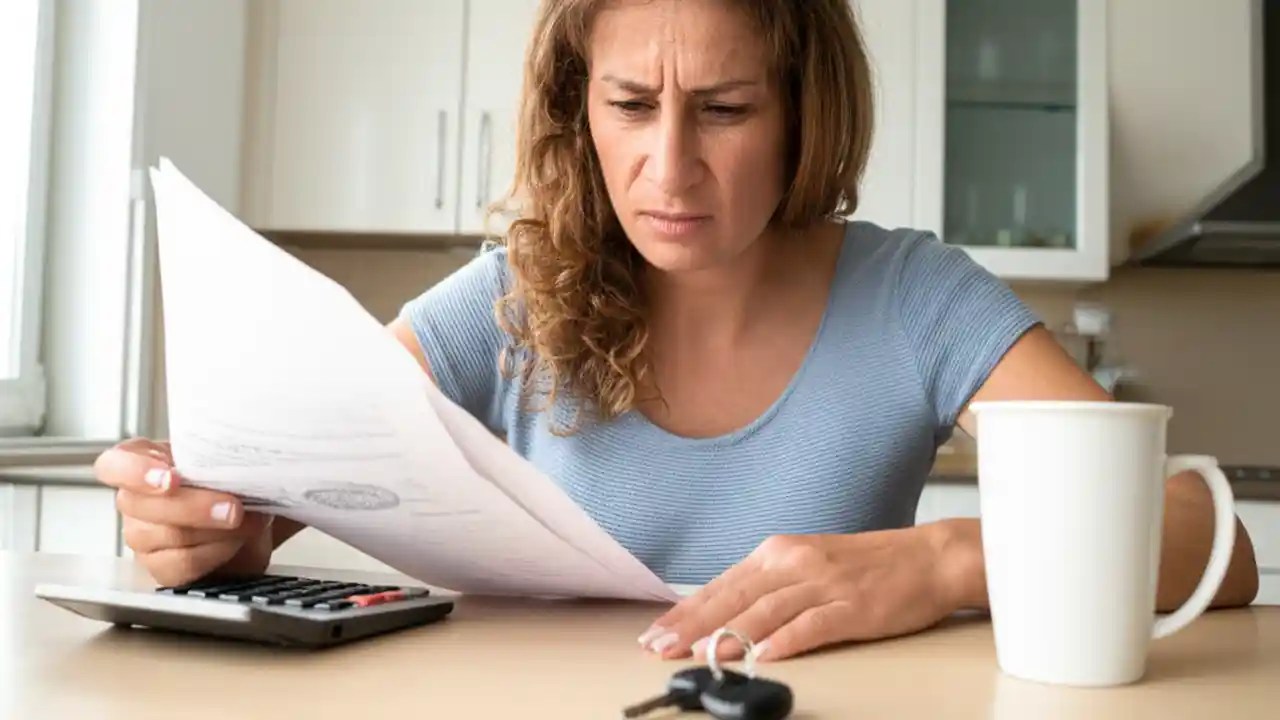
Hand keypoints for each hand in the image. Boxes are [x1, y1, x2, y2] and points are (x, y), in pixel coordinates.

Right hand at [94, 438, 275, 586]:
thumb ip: (217, 459)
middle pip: (144, 506)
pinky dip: (218, 552)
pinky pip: (183, 564)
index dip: (135, 472)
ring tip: (249, 521)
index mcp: (142, 462)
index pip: (114, 465)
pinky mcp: (161, 567)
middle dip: (197, 507)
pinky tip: (237, 541)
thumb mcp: (223, 461)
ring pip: (169, 535)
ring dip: (217, 530)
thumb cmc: (228, 481)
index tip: (170, 478)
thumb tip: (238, 466)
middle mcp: (135, 500)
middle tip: (234, 507)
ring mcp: (143, 536)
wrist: (249, 519)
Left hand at [637, 524, 976, 661]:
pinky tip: (764, 655)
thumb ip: (767, 587)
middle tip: (660, 646)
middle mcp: (796, 563)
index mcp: (779, 552)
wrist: (927, 557)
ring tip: (701, 654)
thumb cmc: (866, 565)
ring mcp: (824, 583)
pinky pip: (813, 625)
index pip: (721, 584)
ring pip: (767, 611)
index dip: (686, 610)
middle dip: (693, 624)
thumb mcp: (807, 564)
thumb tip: (722, 615)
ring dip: (730, 634)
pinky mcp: (853, 606)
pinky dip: (786, 640)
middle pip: (734, 597)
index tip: (656, 631)